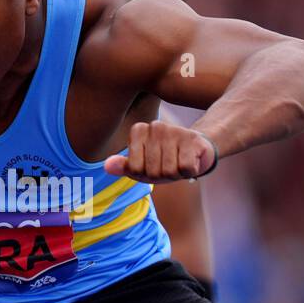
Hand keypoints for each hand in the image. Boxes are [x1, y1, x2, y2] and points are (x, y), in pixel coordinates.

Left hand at [103, 121, 217, 182]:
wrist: (197, 152)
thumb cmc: (164, 161)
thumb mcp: (141, 167)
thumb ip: (123, 166)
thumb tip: (106, 166)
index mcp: (138, 130)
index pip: (135, 168)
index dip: (145, 174)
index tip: (153, 164)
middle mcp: (154, 126)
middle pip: (153, 171)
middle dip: (163, 175)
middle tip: (170, 164)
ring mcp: (174, 130)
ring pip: (169, 171)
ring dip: (177, 173)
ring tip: (179, 161)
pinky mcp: (192, 138)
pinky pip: (186, 168)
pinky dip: (190, 171)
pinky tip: (191, 159)